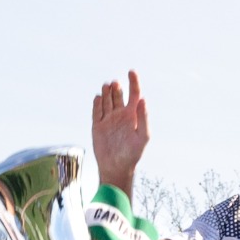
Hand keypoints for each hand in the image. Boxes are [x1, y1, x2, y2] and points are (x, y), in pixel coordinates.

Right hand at [91, 71, 149, 193]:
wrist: (116, 167)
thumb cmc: (133, 154)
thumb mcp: (143, 137)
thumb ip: (144, 118)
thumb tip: (143, 100)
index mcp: (133, 115)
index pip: (134, 93)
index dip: (133, 81)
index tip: (131, 71)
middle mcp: (120, 115)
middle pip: (118, 94)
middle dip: (117, 87)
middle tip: (115, 84)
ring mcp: (108, 119)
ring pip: (107, 100)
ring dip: (107, 92)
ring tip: (107, 86)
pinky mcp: (97, 125)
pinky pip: (96, 111)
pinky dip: (97, 103)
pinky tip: (98, 97)